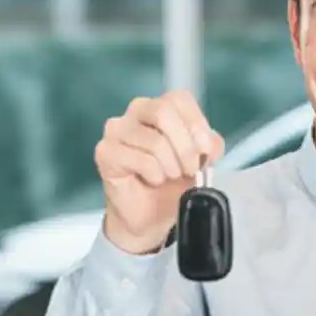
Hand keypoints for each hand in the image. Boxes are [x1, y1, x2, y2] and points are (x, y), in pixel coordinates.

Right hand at [94, 91, 225, 253]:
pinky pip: (141, 160)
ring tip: (170, 177)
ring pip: (155, 141)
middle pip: (163, 112)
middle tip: (190, 169)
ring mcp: (116, 130)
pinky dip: (155, 175)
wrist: (149, 216)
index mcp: (160, 107)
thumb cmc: (172, 184)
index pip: (179, 99)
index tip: (205, 151)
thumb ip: (210, 145)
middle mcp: (136, 112)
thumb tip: (209, 144)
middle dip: (185, 146)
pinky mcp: (106, 152)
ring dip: (171, 166)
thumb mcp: (201, 162)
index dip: (196, 124)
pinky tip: (153, 180)